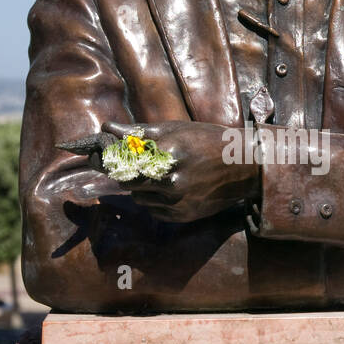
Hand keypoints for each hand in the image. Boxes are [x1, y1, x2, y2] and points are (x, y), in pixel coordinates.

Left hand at [102, 121, 259, 222]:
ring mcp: (175, 200)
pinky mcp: (181, 216)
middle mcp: (168, 179)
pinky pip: (153, 211)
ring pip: (138, 197)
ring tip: (157, 176)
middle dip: (125, 173)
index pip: (121, 161)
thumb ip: (138, 132)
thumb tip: (108, 127)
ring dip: (140, 187)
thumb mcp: (175, 129)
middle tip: (130, 166)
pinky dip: (154, 201)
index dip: (108, 159)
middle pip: (126, 181)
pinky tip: (169, 189)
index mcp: (164, 153)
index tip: (101, 156)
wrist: (243, 167)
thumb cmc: (207, 141)